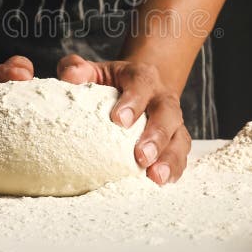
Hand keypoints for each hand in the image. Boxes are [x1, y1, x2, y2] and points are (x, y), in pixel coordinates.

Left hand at [56, 54, 190, 184]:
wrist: (140, 86)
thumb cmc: (111, 83)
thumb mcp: (95, 72)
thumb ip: (78, 69)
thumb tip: (70, 75)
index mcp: (142, 77)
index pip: (141, 84)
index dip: (134, 101)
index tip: (119, 120)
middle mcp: (162, 97)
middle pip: (166, 113)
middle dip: (156, 136)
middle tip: (141, 156)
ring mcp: (173, 120)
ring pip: (179, 137)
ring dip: (169, 158)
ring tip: (156, 177)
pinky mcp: (176, 139)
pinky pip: (181, 154)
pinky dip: (174, 168)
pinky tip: (162, 182)